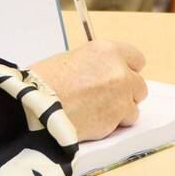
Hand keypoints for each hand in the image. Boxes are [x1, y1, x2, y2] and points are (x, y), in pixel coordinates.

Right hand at [29, 40, 147, 140]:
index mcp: (106, 51)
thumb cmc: (43, 84)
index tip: (121, 78)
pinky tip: (94, 121)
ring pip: (134, 105)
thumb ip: (96, 66)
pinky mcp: (118, 116)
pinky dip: (113, 124)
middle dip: (126, 93)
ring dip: (120, 110)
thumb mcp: (71, 60)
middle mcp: (118, 69)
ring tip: (96, 112)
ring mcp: (121, 94)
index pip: (135, 58)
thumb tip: (105, 76)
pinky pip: (125, 121)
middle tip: (106, 100)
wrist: (36, 107)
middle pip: (139, 84)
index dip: (128, 70)